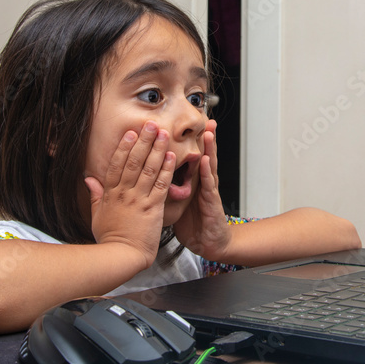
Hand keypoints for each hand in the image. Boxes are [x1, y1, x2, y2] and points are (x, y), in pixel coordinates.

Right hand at [85, 121, 174, 267]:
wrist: (121, 256)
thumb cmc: (110, 239)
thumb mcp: (96, 215)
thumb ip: (95, 195)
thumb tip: (88, 179)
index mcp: (111, 193)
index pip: (117, 165)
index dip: (124, 147)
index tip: (130, 133)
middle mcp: (125, 193)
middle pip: (134, 161)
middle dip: (143, 141)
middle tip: (151, 124)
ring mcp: (139, 199)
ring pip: (149, 169)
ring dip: (157, 149)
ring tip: (163, 134)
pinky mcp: (153, 208)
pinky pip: (161, 185)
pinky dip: (166, 170)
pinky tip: (172, 157)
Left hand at [174, 119, 232, 260]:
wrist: (209, 244)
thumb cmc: (194, 225)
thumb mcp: (178, 204)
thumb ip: (169, 190)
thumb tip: (153, 180)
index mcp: (193, 183)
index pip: (190, 158)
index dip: (187, 143)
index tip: (185, 125)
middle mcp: (202, 184)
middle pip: (203, 156)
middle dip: (206, 138)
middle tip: (206, 119)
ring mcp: (209, 192)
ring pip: (208, 166)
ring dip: (209, 149)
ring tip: (208, 132)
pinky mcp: (211, 203)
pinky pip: (208, 186)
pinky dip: (206, 172)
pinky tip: (204, 161)